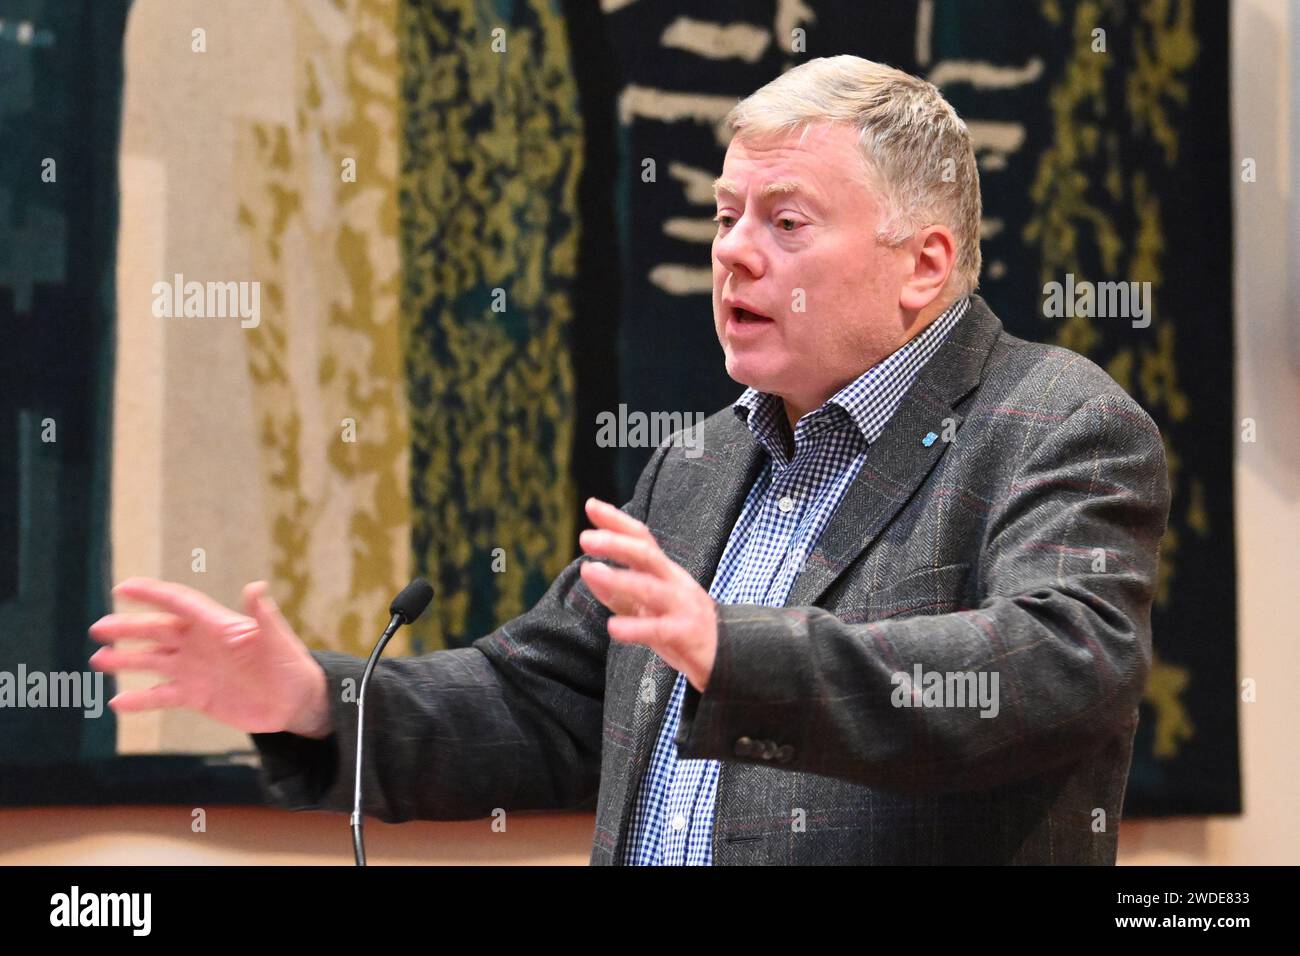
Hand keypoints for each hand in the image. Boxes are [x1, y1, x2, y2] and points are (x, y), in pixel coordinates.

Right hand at [88, 578, 329, 736]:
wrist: (296, 701)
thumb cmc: (290, 664)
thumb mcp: (277, 640)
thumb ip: (263, 616)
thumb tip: (256, 586)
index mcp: (217, 625)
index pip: (179, 603)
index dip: (152, 594)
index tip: (123, 588)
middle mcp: (201, 644)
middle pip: (158, 631)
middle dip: (129, 628)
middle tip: (99, 628)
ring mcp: (195, 670)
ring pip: (153, 662)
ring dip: (126, 660)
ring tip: (99, 660)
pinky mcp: (196, 696)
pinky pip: (161, 696)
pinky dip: (140, 700)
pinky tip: (118, 703)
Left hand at [578, 498, 717, 691]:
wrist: (731, 656)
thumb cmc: (684, 626)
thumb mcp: (650, 606)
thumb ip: (620, 592)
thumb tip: (587, 571)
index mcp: (667, 573)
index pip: (642, 540)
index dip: (618, 522)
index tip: (591, 505)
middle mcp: (675, 583)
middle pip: (647, 555)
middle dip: (617, 544)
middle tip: (586, 537)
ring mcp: (682, 607)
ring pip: (650, 589)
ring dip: (619, 579)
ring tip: (589, 571)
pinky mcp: (686, 635)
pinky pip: (659, 629)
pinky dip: (635, 628)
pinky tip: (613, 627)